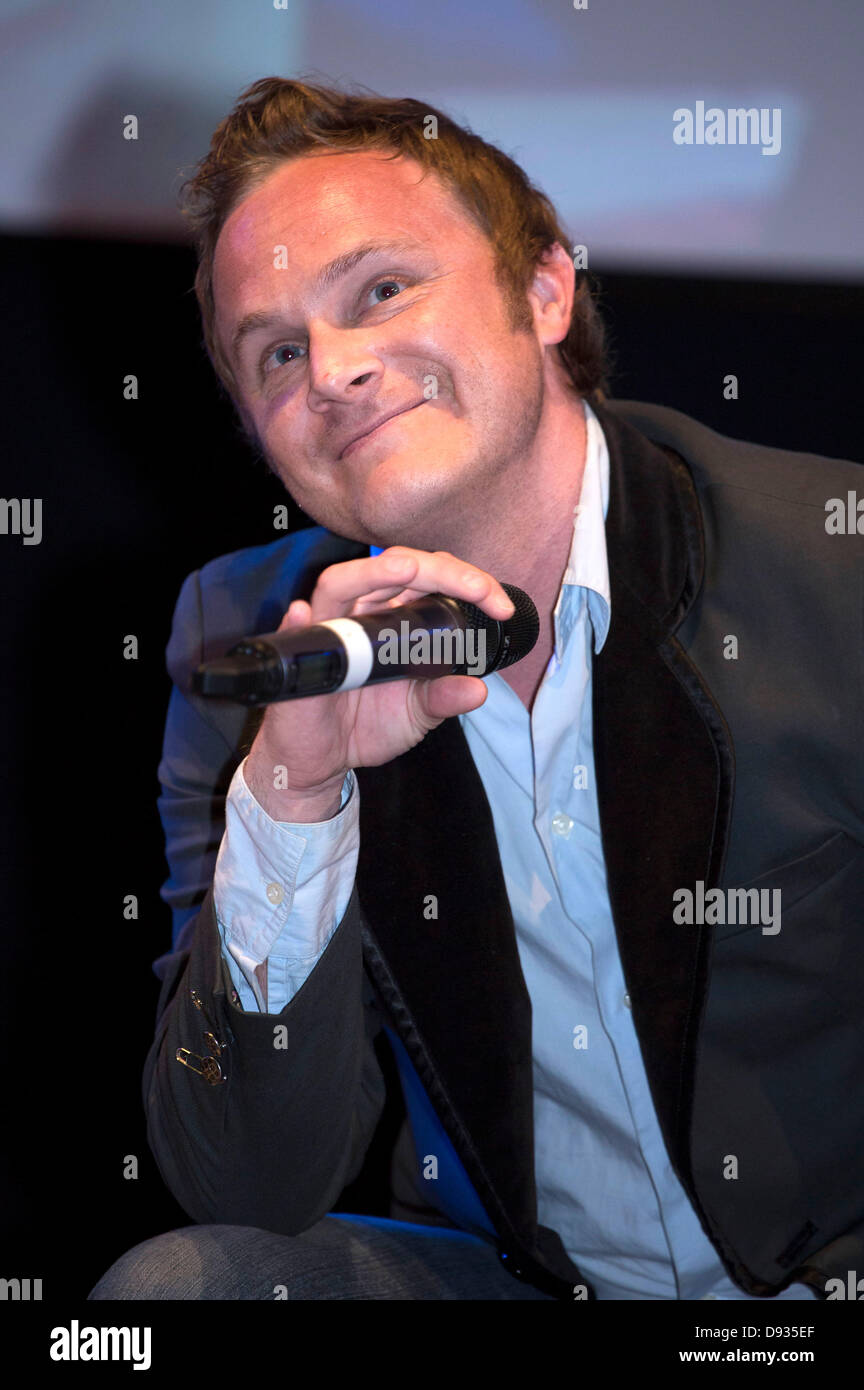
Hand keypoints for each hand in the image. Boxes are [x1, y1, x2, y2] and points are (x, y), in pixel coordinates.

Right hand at [243, 546, 514, 821]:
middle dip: (438, 570)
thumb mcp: (417, 714)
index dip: (465, 581)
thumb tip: (478, 690)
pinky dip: (298, 619)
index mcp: (392, 620)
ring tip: (405, 571)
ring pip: (341, 584)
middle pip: (392, 567)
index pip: (428, 578)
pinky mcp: (298, 657)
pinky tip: (304, 612)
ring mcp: (326, 630)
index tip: (499, 605)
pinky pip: (293, 631)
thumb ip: (444, 698)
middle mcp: (360, 614)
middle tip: (478, 589)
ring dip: (373, 574)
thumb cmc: (367, 726)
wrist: (324, 762)